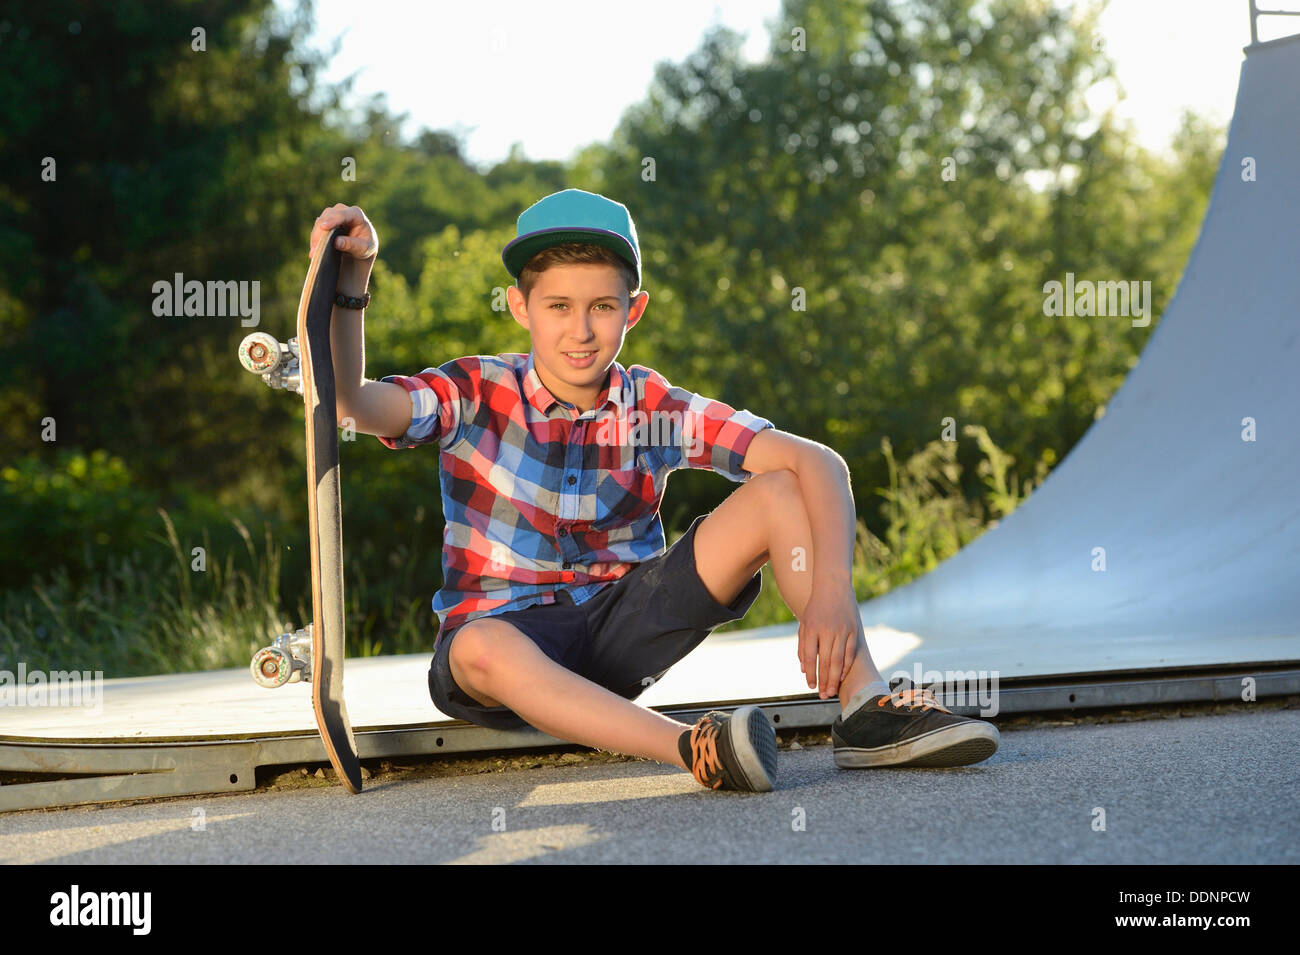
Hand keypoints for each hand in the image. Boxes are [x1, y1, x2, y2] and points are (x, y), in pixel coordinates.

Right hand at [309, 203, 378, 262]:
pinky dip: (315, 240)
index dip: (332, 220)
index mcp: (356, 214)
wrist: (360, 247)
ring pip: (320, 222)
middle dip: (321, 232)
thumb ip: (352, 245)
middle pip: (328, 217)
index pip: (343, 215)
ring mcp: (332, 215)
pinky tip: (314, 251)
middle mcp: (343, 210)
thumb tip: (336, 242)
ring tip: (314, 253)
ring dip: (316, 237)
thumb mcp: (363, 248)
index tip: (323, 227)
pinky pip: (317, 229)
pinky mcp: (324, 222)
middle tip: (316, 248)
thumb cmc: (365, 246)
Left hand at [797, 582, 861, 698]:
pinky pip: (850, 652)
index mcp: (811, 628)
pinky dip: (846, 666)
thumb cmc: (816, 608)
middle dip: (824, 681)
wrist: (833, 586)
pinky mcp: (854, 630)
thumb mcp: (805, 624)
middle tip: (823, 695)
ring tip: (832, 690)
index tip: (811, 687)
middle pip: (825, 661)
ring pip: (839, 659)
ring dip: (835, 678)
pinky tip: (842, 676)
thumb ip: (803, 647)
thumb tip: (804, 669)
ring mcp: (842, 630)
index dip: (810, 674)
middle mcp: (827, 630)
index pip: (810, 657)